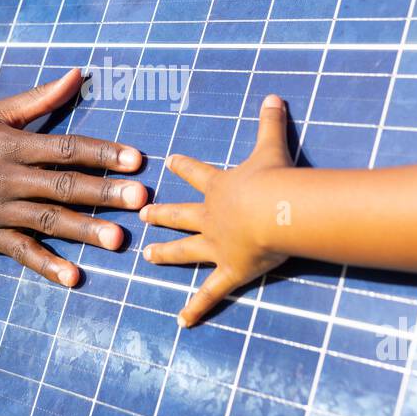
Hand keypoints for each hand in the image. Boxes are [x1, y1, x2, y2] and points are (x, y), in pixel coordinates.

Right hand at [0, 68, 147, 287]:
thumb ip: (39, 99)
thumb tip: (78, 74)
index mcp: (13, 143)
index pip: (66, 147)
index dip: (102, 152)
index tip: (136, 159)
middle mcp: (9, 176)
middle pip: (63, 184)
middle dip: (104, 193)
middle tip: (140, 200)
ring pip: (47, 219)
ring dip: (84, 230)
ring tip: (117, 240)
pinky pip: (20, 251)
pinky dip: (45, 265)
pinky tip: (72, 277)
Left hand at [140, 95, 292, 327]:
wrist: (274, 210)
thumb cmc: (274, 178)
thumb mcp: (271, 146)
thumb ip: (270, 122)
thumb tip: (274, 94)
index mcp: (219, 188)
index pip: (196, 173)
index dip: (183, 166)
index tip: (167, 161)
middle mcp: (211, 217)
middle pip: (180, 214)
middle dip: (161, 214)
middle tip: (142, 216)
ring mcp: (216, 246)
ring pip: (185, 250)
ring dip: (166, 253)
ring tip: (148, 257)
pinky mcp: (229, 271)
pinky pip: (210, 293)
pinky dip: (196, 308)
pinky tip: (182, 322)